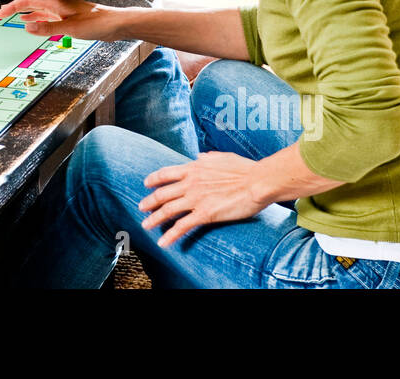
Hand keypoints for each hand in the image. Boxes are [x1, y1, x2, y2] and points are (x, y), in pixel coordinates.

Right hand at [0, 0, 126, 40]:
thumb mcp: (70, 28)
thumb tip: (26, 27)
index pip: (27, 1)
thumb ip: (48, 27)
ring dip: (23, 12)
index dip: (12, 6)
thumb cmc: (97, 23)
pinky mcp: (67, 16)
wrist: (115, 24)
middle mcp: (57, 3)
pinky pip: (45, 15)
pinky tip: (31, 23)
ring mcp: (62, 9)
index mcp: (56, 2)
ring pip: (37, 8)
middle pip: (30, 2)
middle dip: (13, 8)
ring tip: (10, 17)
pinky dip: (35, 18)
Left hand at [138, 153, 268, 247]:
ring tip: (146, 226)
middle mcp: (190, 182)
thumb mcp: (221, 157)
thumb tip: (200, 156)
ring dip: (154, 219)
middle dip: (149, 202)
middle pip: (162, 193)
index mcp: (194, 168)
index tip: (146, 184)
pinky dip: (170, 235)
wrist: (258, 182)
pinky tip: (162, 242)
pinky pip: (181, 226)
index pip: (165, 173)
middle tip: (141, 208)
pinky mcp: (204, 214)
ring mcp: (196, 198)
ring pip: (167, 210)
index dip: (153, 179)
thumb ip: (207, 158)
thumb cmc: (244, 169)